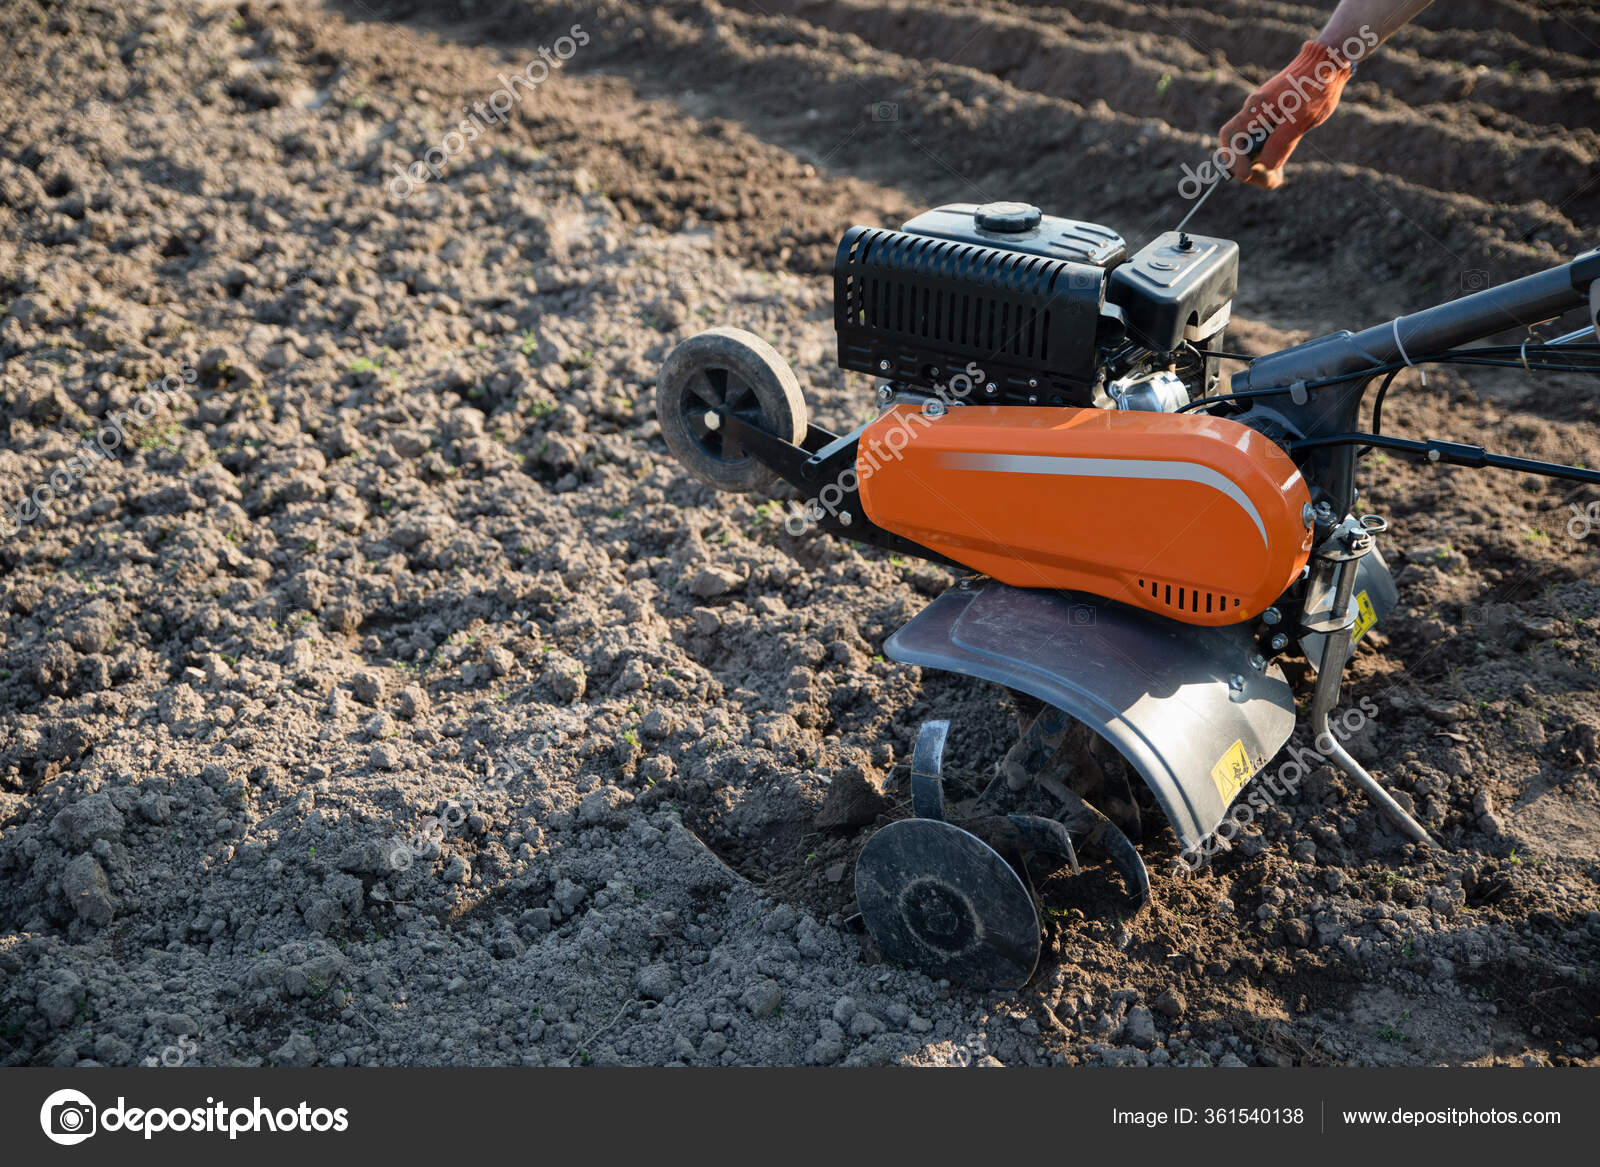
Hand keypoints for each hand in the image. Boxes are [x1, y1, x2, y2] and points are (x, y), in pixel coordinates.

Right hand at [1218, 41, 1352, 189]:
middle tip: (1270, 180)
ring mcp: (1262, 112)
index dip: (1233, 159)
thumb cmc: (1317, 85)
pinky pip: (1262, 139)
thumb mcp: (1302, 117)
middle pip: (1237, 145)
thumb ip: (1281, 142)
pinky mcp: (1272, 115)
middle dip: (1248, 167)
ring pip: (1250, 145)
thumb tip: (1266, 166)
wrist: (1330, 60)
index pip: (1230, 137)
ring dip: (1259, 163)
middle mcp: (1254, 110)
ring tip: (1277, 176)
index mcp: (1256, 108)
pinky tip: (1280, 162)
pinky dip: (1267, 154)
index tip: (1248, 174)